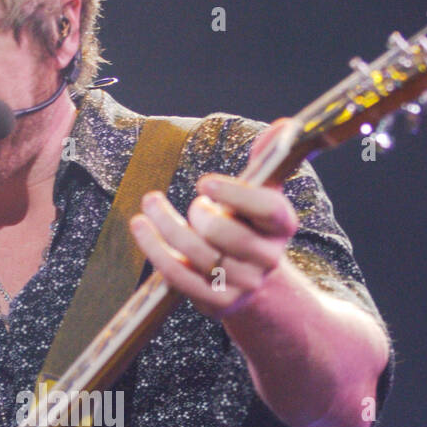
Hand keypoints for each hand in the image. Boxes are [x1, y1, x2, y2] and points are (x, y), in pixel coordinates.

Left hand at [129, 119, 297, 318]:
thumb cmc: (250, 227)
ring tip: (151, 207)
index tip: (204, 183)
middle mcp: (267, 257)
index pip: (267, 209)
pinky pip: (180, 276)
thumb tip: (285, 125)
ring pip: (198, 254)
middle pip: (225, 233)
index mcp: (282, 226)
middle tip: (194, 204)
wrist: (255, 283)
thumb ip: (267, 160)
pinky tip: (141, 228)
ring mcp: (243, 283)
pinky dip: (155, 250)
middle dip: (199, 214)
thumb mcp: (262, 194)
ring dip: (166, 227)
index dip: (235, 194)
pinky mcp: (217, 302)